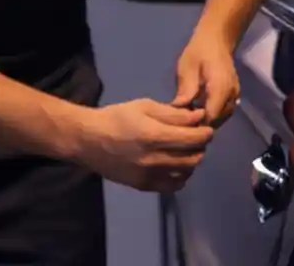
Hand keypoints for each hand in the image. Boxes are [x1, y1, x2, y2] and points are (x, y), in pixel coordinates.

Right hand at [75, 99, 213, 192]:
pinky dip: (180, 176)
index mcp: (155, 136)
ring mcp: (150, 176)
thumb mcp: (145, 107)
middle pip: (194, 157)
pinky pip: (173, 186)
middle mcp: (155, 160)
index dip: (205, 132)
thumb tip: (198, 117)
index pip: (194, 139)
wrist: (88, 140)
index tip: (204, 127)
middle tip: (194, 137)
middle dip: (200, 146)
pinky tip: (174, 166)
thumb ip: (174, 114)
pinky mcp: (144, 186)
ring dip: (191, 161)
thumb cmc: (116, 118)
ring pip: (187, 173)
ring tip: (184, 150)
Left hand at [173, 30, 240, 126]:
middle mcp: (232, 94)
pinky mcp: (234, 97)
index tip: (181, 125)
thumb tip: (178, 108)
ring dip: (206, 121)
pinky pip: (224, 112)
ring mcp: (235, 96)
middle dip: (200, 124)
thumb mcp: (188, 67)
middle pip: (218, 120)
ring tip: (189, 119)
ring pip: (222, 118)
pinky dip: (212, 116)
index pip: (211, 115)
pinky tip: (198, 112)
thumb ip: (186, 88)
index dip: (197, 123)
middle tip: (182, 123)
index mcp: (221, 86)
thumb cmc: (199, 52)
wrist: (217, 41)